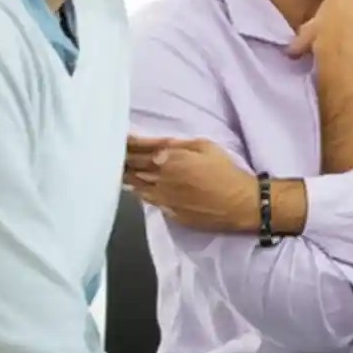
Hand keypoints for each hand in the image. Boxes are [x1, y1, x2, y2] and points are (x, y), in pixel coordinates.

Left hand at [124, 136, 257, 232]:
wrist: (239, 204)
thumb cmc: (225, 171)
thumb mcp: (206, 147)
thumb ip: (178, 146)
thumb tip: (158, 149)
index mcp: (167, 160)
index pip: (138, 150)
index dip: (127, 144)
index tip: (119, 139)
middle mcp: (158, 180)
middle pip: (132, 168)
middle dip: (121, 159)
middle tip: (114, 153)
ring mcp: (161, 198)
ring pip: (135, 186)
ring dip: (126, 177)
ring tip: (119, 169)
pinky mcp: (167, 212)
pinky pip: (147, 200)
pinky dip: (138, 191)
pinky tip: (135, 187)